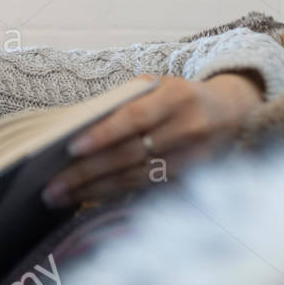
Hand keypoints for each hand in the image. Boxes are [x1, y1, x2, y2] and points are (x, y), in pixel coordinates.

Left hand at [40, 71, 264, 210]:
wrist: (232, 113)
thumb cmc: (179, 96)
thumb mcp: (159, 86)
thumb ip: (124, 100)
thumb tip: (78, 124)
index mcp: (176, 98)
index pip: (135, 118)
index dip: (104, 133)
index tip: (71, 148)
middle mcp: (186, 129)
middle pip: (129, 154)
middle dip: (86, 172)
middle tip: (52, 186)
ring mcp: (190, 159)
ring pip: (133, 178)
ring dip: (92, 190)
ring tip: (59, 196)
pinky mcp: (188, 180)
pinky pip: (143, 189)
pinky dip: (112, 194)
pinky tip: (86, 198)